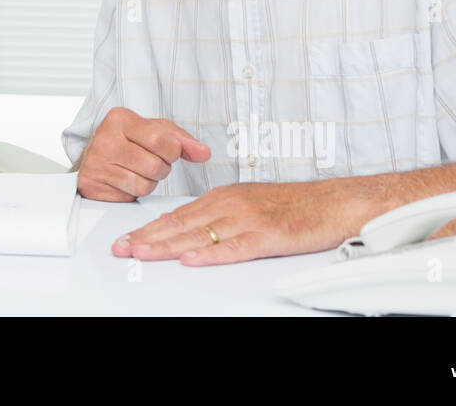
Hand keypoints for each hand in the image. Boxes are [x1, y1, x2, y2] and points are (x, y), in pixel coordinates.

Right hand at [76, 107, 210, 201]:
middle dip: (162, 168)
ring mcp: (96, 163)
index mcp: (120, 118)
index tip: (167, 149)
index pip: (160, 140)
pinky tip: (126, 179)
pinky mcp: (92, 185)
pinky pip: (130, 196)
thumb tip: (204, 153)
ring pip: (144, 185)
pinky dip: (134, 191)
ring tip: (138, 170)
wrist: (95, 153)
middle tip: (150, 160)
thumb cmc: (128, 140)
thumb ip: (182, 140)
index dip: (173, 151)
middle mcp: (104, 139)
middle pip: (155, 166)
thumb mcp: (155, 130)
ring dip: (149, 181)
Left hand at [111, 180, 347, 264]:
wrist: (334, 202)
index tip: (127, 238)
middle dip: (148, 237)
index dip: (150, 228)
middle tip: (121, 247)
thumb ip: (219, 216)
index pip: (178, 215)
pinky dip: (211, 253)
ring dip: (167, 245)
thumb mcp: (249, 204)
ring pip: (199, 234)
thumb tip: (188, 231)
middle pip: (181, 223)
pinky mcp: (267, 236)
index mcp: (225, 197)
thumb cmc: (295, 206)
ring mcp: (247, 219)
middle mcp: (231, 205)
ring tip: (141, 252)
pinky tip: (192, 260)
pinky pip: (234, 247)